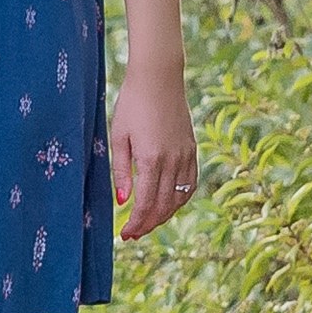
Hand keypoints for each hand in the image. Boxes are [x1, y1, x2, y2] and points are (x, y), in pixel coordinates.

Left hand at [111, 61, 195, 240]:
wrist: (159, 77)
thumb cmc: (132, 103)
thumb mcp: (119, 136)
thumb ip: (120, 171)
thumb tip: (123, 201)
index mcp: (150, 158)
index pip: (146, 203)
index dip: (136, 223)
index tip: (125, 235)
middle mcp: (172, 160)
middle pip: (163, 206)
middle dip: (148, 224)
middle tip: (133, 234)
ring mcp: (185, 155)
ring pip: (179, 198)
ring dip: (165, 215)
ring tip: (149, 222)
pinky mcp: (192, 148)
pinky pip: (191, 183)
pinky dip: (181, 199)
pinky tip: (169, 204)